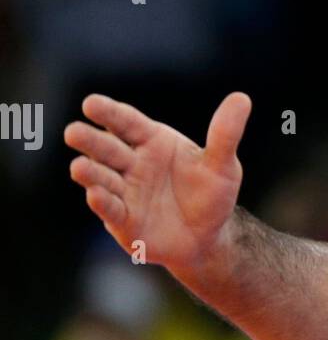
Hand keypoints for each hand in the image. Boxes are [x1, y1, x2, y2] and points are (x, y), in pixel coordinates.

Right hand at [65, 92, 251, 273]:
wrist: (211, 240)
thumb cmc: (212, 197)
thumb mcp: (222, 166)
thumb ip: (224, 135)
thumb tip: (242, 99)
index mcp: (149, 141)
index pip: (125, 122)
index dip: (108, 113)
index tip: (90, 104)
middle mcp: (131, 163)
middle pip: (106, 147)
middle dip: (89, 140)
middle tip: (74, 132)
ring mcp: (125, 192)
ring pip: (102, 178)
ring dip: (89, 172)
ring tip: (80, 167)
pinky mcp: (124, 222)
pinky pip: (111, 210)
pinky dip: (103, 203)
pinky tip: (97, 195)